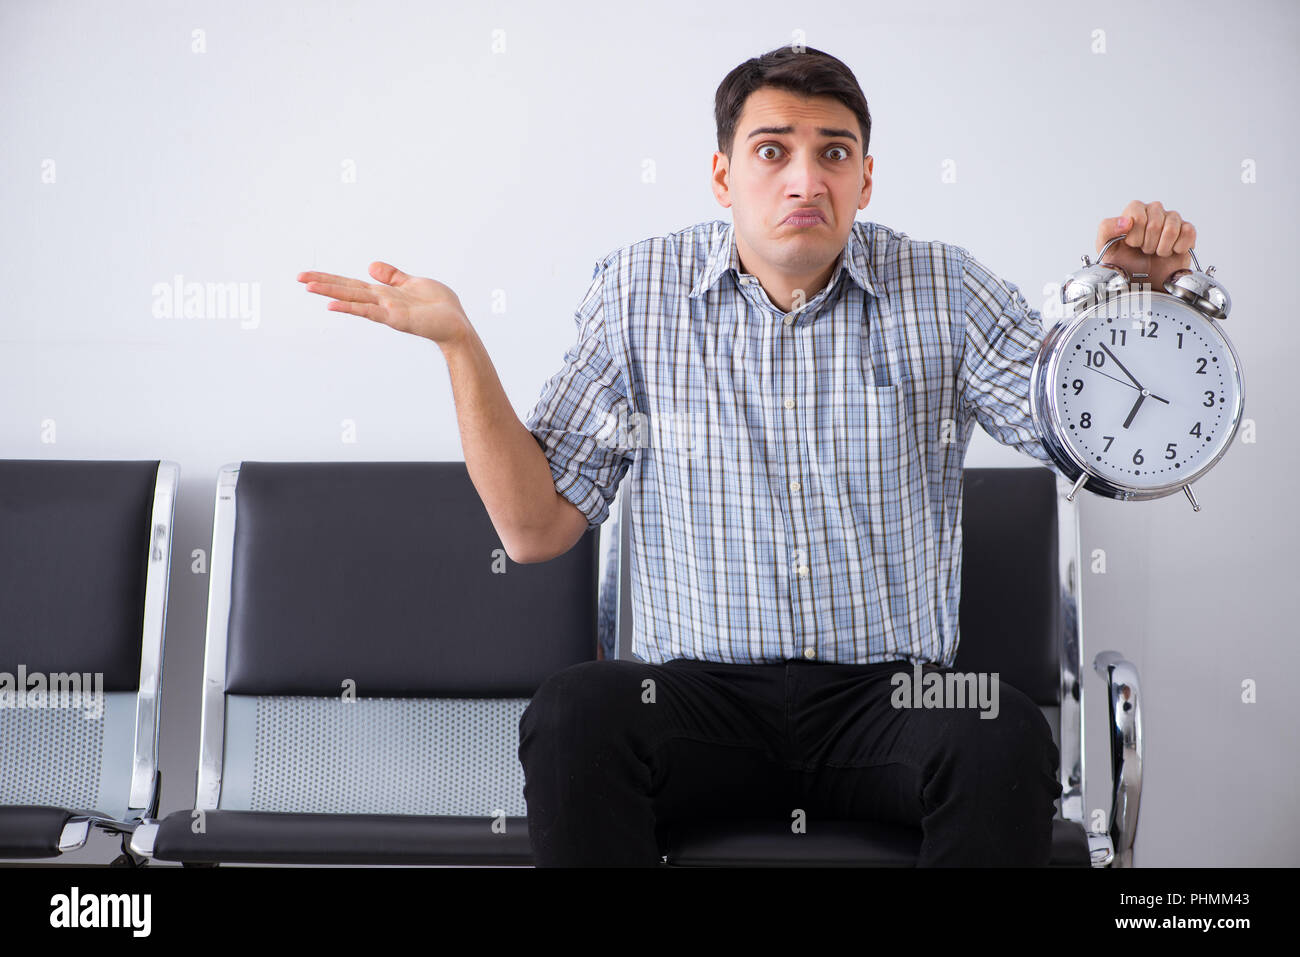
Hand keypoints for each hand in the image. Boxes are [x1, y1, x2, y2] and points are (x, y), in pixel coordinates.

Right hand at [297, 261, 469, 345]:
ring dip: (331, 293)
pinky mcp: (396, 318)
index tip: (308, 275)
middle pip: (347, 288)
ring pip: (354, 298)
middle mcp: (381, 301)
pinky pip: (370, 311)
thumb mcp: (413, 282)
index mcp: (384, 292)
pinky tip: (334, 305)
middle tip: (297, 277)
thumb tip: (370, 265)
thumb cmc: (439, 307)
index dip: (330, 278)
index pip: (352, 283)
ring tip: (308, 287)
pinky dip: (352, 308)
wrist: (457, 325)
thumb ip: (392, 275)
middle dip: (323, 283)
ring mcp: (387, 310)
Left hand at [1094, 200, 1197, 290]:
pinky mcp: (1187, 230)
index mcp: (1135, 211)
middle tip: (1144, 251)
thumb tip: (1125, 221)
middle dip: (1147, 245)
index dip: (1134, 236)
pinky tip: (1171, 252)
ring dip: (1162, 248)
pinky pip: (1188, 232)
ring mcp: (1172, 220)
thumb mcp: (1105, 247)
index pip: (1138, 215)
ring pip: (1172, 229)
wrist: (1142, 280)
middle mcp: (1154, 211)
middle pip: (1155, 224)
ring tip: (1156, 252)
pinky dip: (1178, 248)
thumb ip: (1107, 229)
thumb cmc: (1124, 262)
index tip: (1131, 245)